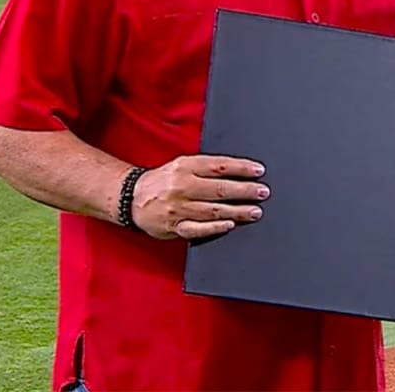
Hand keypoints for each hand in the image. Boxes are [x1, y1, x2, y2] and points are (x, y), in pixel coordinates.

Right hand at [129, 155, 268, 240]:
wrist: (132, 197)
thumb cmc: (163, 181)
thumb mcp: (181, 165)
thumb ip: (206, 168)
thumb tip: (238, 171)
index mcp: (185, 166)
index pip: (219, 165)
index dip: (241, 167)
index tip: (259, 170)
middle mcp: (182, 186)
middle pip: (219, 188)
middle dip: (245, 191)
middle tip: (263, 192)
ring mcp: (178, 207)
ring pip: (213, 210)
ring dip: (237, 211)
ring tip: (255, 211)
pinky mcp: (174, 226)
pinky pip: (198, 229)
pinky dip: (215, 228)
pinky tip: (230, 225)